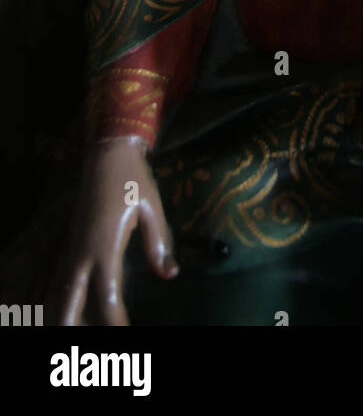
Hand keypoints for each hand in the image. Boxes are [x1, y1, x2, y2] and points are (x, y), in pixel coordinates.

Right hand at [53, 139, 176, 325]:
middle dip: (73, 324)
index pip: (106, 295)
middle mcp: (83, 251)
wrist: (106, 152)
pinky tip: (69, 305)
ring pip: (59, 289)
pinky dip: (62, 295)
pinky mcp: (71, 240)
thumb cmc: (132, 178)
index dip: (115, 320)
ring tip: (76, 328)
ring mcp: (73, 246)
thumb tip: (170, 274)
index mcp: (105, 246)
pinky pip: (61, 277)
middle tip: (88, 341)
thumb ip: (159, 243)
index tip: (124, 335)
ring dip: (65, 311)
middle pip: (69, 299)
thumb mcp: (151, 208)